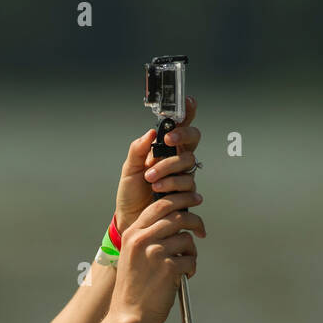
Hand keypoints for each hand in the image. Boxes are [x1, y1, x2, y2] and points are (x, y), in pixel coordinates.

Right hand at [112, 190, 202, 322]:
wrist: (129, 316)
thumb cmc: (134, 288)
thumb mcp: (134, 255)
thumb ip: (149, 236)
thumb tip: (178, 218)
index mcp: (132, 234)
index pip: (160, 204)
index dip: (181, 198)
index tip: (194, 200)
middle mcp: (142, 239)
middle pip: (178, 216)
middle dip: (195, 220)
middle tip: (202, 230)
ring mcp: (155, 253)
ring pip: (186, 239)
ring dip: (191, 252)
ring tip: (184, 265)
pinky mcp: (168, 268)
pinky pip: (190, 259)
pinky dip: (191, 268)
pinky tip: (183, 277)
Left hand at [114, 95, 202, 234]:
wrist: (131, 219)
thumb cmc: (131, 193)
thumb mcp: (129, 169)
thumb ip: (137, 150)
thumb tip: (150, 133)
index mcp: (164, 149)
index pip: (180, 126)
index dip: (187, 113)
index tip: (187, 103)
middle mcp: (177, 160)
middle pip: (193, 139)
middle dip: (182, 136)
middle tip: (168, 139)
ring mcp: (183, 176)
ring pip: (188, 162)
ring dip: (168, 168)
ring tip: (150, 179)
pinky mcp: (185, 194)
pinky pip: (187, 184)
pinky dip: (172, 184)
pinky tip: (159, 190)